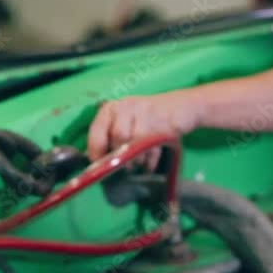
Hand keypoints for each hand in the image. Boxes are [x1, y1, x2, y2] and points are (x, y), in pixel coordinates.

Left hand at [87, 92, 202, 169]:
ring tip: (139, 163)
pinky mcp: (165, 120)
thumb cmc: (146, 119)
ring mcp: (146, 110)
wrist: (181, 106)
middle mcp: (126, 105)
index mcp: (111, 108)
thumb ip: (107, 137)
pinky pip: (154, 145)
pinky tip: (150, 163)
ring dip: (137, 158)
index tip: (99, 166)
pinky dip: (151, 159)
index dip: (96, 151)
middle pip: (119, 136)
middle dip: (121, 156)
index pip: (97, 130)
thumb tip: (91, 157)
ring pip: (137, 141)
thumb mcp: (124, 124)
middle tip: (125, 167)